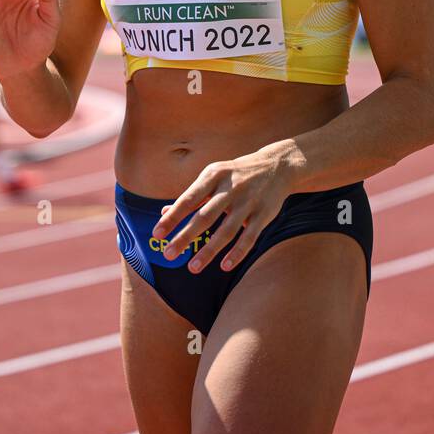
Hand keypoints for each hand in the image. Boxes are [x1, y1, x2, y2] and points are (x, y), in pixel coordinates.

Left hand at [151, 144, 295, 273]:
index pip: (188, 199)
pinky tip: (224, 267)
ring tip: (192, 268)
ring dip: (209, 250)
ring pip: (227, 230)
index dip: (172, 217)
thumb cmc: (236, 174)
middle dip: (185, 237)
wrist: (277, 165)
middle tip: (168, 255)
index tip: (156, 234)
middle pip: (205, 216)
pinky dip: (237, 252)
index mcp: (214, 175)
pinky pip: (249, 237)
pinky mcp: (264, 214)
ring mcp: (249, 201)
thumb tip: (164, 213)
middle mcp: (231, 187)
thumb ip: (191, 196)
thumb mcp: (213, 177)